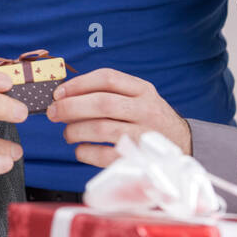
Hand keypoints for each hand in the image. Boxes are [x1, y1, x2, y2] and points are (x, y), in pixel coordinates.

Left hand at [46, 68, 191, 166]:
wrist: (182, 146)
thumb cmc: (147, 120)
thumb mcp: (138, 98)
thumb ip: (108, 93)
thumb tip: (63, 96)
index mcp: (143, 90)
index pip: (107, 78)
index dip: (78, 84)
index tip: (58, 92)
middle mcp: (145, 110)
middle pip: (101, 103)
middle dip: (70, 107)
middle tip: (53, 113)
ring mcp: (143, 135)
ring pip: (100, 128)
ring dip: (74, 130)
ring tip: (68, 133)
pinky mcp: (137, 159)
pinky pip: (103, 155)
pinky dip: (84, 152)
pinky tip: (81, 149)